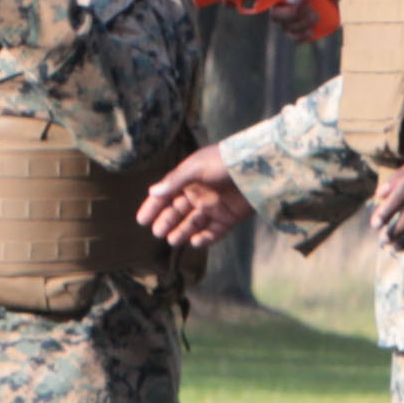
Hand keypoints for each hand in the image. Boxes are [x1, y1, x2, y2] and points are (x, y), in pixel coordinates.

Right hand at [134, 148, 248, 253]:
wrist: (261, 165)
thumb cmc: (226, 160)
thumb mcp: (198, 167)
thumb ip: (176, 181)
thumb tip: (152, 192)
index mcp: (189, 181)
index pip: (166, 196)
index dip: (153, 208)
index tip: (141, 220)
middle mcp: (200, 195)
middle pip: (178, 212)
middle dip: (167, 222)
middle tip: (158, 232)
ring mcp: (215, 207)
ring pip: (193, 224)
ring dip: (182, 232)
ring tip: (173, 240)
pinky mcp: (230, 218)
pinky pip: (214, 232)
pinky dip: (205, 239)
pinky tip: (195, 242)